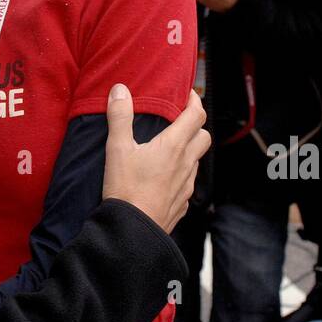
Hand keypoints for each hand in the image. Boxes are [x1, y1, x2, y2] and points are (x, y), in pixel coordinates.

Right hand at [102, 83, 209, 234]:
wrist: (133, 230)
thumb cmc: (126, 189)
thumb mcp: (117, 148)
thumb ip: (120, 117)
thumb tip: (120, 90)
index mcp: (174, 146)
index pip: (197, 115)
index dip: (195, 101)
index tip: (187, 94)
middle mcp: (186, 163)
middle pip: (204, 136)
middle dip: (195, 125)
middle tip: (179, 121)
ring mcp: (186, 185)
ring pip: (197, 160)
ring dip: (189, 149)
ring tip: (169, 148)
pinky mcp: (182, 203)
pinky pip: (188, 182)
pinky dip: (182, 172)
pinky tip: (164, 176)